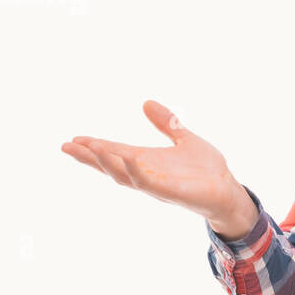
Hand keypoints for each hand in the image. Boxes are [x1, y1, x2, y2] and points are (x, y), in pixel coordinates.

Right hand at [61, 100, 249, 223]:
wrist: (228, 190)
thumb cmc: (206, 170)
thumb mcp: (183, 138)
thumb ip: (166, 122)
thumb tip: (146, 102)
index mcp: (147, 161)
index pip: (114, 152)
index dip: (94, 147)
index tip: (72, 140)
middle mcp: (147, 173)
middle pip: (111, 166)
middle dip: (89, 157)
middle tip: (67, 146)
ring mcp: (156, 185)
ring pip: (124, 176)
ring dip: (106, 164)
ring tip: (90, 150)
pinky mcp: (170, 192)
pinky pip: (148, 184)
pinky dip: (136, 172)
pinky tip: (126, 159)